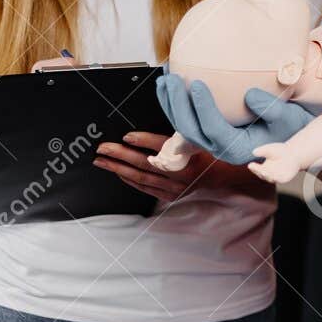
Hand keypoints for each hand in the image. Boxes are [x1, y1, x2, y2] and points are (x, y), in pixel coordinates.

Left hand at [94, 131, 208, 204]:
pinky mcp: (171, 195)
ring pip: (142, 177)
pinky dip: (131, 179)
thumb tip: (148, 126)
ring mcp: (176, 187)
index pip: (163, 147)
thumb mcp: (195, 136)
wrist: (219, 172)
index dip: (143, 140)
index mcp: (190, 155)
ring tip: (102, 161)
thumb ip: (175, 132)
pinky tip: (119, 172)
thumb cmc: (206, 149)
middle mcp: (182, 173)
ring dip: (119, 168)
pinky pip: (146, 187)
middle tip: (102, 148)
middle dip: (121, 155)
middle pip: (146, 163)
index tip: (126, 136)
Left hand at [156, 70, 314, 165]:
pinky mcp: (208, 132)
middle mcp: (220, 149)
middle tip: (173, 79)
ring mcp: (212, 142)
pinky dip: (175, 104)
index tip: (197, 83)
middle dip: (178, 104)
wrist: (290, 133)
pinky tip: (170, 87)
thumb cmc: (290, 125)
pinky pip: (186, 121)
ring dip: (170, 104)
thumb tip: (250, 96)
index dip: (202, 107)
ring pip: (183, 127)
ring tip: (165, 80)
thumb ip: (272, 110)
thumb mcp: (289, 117)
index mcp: (238, 149)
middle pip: (190, 130)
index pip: (214, 129)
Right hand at [248, 142, 302, 184]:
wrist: (293, 154)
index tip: (251, 165)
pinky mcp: (284, 179)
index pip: (256, 169)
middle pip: (262, 175)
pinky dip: (277, 178)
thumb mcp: (270, 149)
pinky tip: (276, 175)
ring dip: (268, 176)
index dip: (254, 168)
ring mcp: (276, 177)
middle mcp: (268, 174)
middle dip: (260, 172)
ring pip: (270, 178)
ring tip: (265, 172)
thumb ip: (262, 151)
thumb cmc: (279, 151)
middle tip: (259, 169)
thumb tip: (254, 152)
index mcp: (262, 168)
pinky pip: (280, 180)